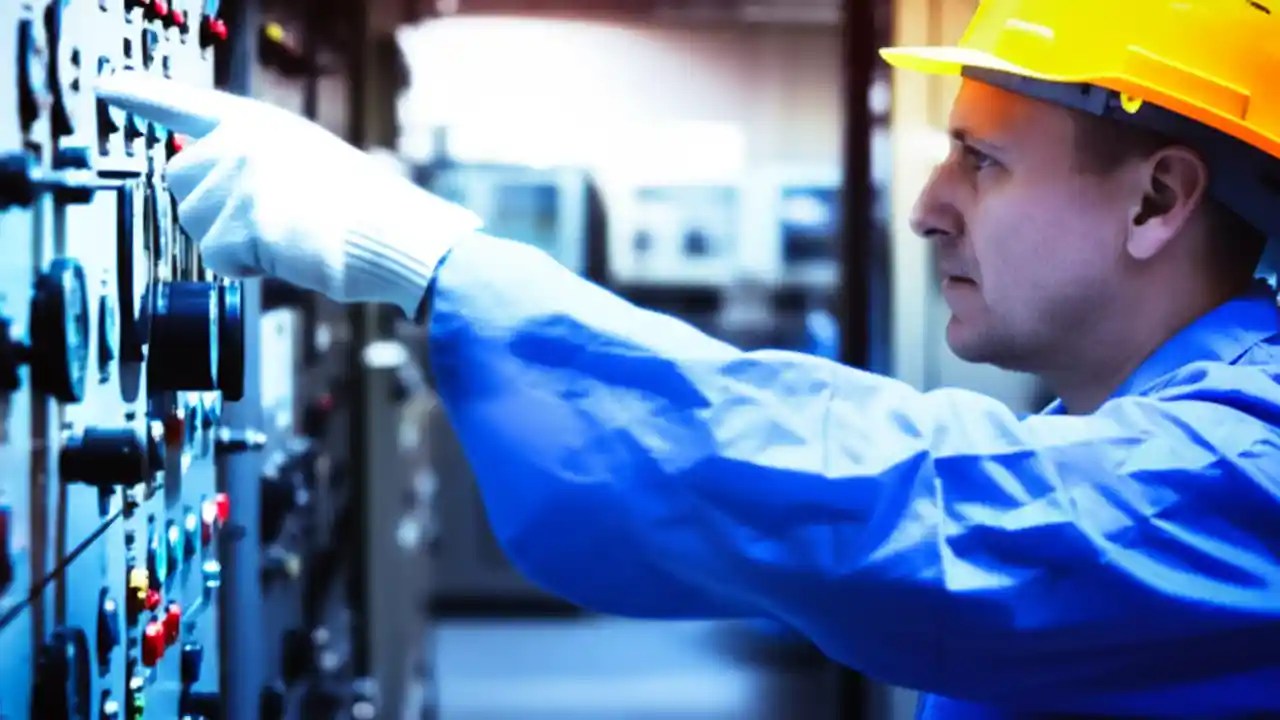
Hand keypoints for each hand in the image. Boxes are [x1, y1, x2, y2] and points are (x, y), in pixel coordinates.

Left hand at [95, 71, 482, 316]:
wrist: (398, 234)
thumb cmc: (366, 209)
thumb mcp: (306, 163)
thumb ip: (254, 164)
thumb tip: (213, 192)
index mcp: (259, 123)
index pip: (185, 102)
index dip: (141, 95)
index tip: (108, 88)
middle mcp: (241, 142)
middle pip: (179, 179)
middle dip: (208, 210)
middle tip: (260, 224)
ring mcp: (240, 178)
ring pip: (194, 223)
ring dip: (231, 242)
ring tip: (284, 237)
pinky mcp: (242, 219)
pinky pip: (218, 258)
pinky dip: (248, 268)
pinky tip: (287, 254)